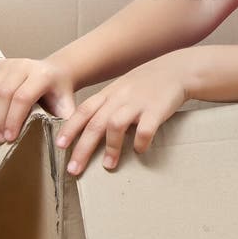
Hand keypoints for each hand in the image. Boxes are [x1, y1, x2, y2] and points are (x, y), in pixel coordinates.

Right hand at [0, 57, 76, 142]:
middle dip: (0, 120)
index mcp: (42, 75)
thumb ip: (66, 124)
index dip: (14, 119)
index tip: (11, 137)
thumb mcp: (67, 107)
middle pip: (3, 94)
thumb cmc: (59, 93)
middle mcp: (25, 65)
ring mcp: (9, 64)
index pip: (22, 97)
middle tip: (1, 138)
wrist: (56, 73)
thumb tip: (60, 144)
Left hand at [55, 52, 189, 175]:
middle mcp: (120, 97)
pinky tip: (139, 150)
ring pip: (115, 125)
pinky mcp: (157, 109)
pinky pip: (145, 128)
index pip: (83, 110)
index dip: (70, 128)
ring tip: (109, 166)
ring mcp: (138, 103)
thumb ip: (107, 105)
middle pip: (95, 123)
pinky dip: (140, 142)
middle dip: (82, 148)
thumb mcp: (123, 88)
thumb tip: (90, 131)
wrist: (177, 69)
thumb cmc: (148, 83)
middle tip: (74, 169)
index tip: (59, 145)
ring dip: (111, 147)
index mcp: (109, 93)